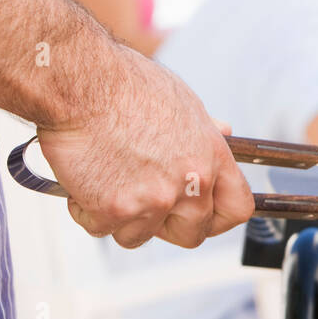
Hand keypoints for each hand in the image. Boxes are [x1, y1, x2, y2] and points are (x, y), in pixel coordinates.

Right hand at [36, 45, 255, 248]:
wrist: (80, 82)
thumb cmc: (124, 85)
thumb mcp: (181, 101)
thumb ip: (205, 129)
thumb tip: (225, 131)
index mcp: (211, 154)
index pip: (237, 208)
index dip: (217, 218)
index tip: (202, 216)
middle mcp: (192, 180)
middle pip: (192, 234)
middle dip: (165, 225)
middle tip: (140, 200)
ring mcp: (155, 199)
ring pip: (138, 236)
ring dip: (119, 217)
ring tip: (106, 176)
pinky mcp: (116, 211)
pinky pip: (100, 228)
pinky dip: (85, 209)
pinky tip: (83, 176)